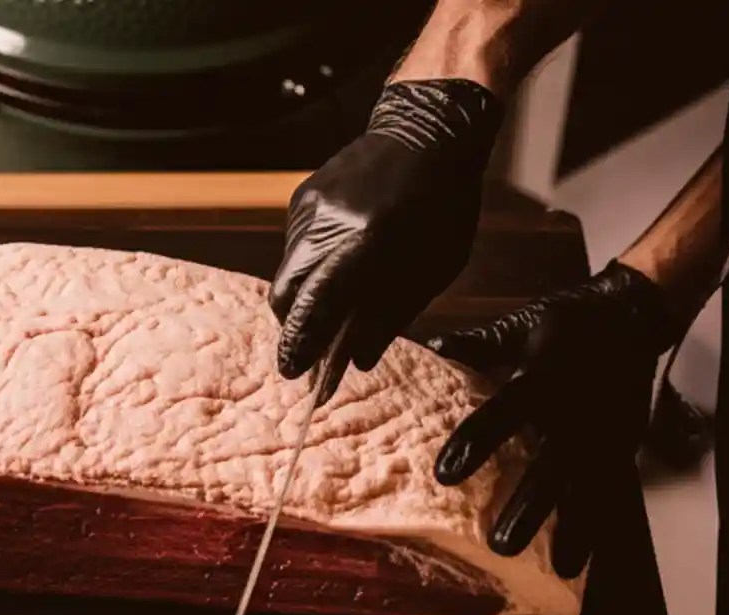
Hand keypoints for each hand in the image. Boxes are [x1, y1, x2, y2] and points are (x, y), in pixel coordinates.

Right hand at [270, 79, 502, 382]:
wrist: (425, 127)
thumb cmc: (442, 202)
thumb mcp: (434, 267)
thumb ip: (391, 314)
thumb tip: (357, 359)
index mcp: (367, 242)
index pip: (316, 305)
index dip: (301, 343)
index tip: (294, 372)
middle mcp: (327, 225)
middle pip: (285, 294)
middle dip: (295, 327)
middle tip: (312, 350)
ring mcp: (308, 209)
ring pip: (287, 272)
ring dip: (305, 297)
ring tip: (334, 305)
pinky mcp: (301, 198)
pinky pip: (295, 248)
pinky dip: (310, 268)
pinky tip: (338, 264)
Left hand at [428, 261, 675, 577]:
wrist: (633, 314)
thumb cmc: (567, 320)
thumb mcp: (522, 322)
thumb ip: (478, 343)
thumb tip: (434, 348)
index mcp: (544, 376)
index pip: (505, 413)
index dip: (476, 442)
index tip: (445, 475)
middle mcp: (577, 410)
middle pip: (552, 465)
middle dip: (528, 506)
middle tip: (499, 545)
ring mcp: (606, 431)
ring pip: (589, 486)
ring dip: (573, 527)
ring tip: (558, 566)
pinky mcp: (625, 444)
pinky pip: (612, 489)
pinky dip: (599, 524)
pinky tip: (584, 558)